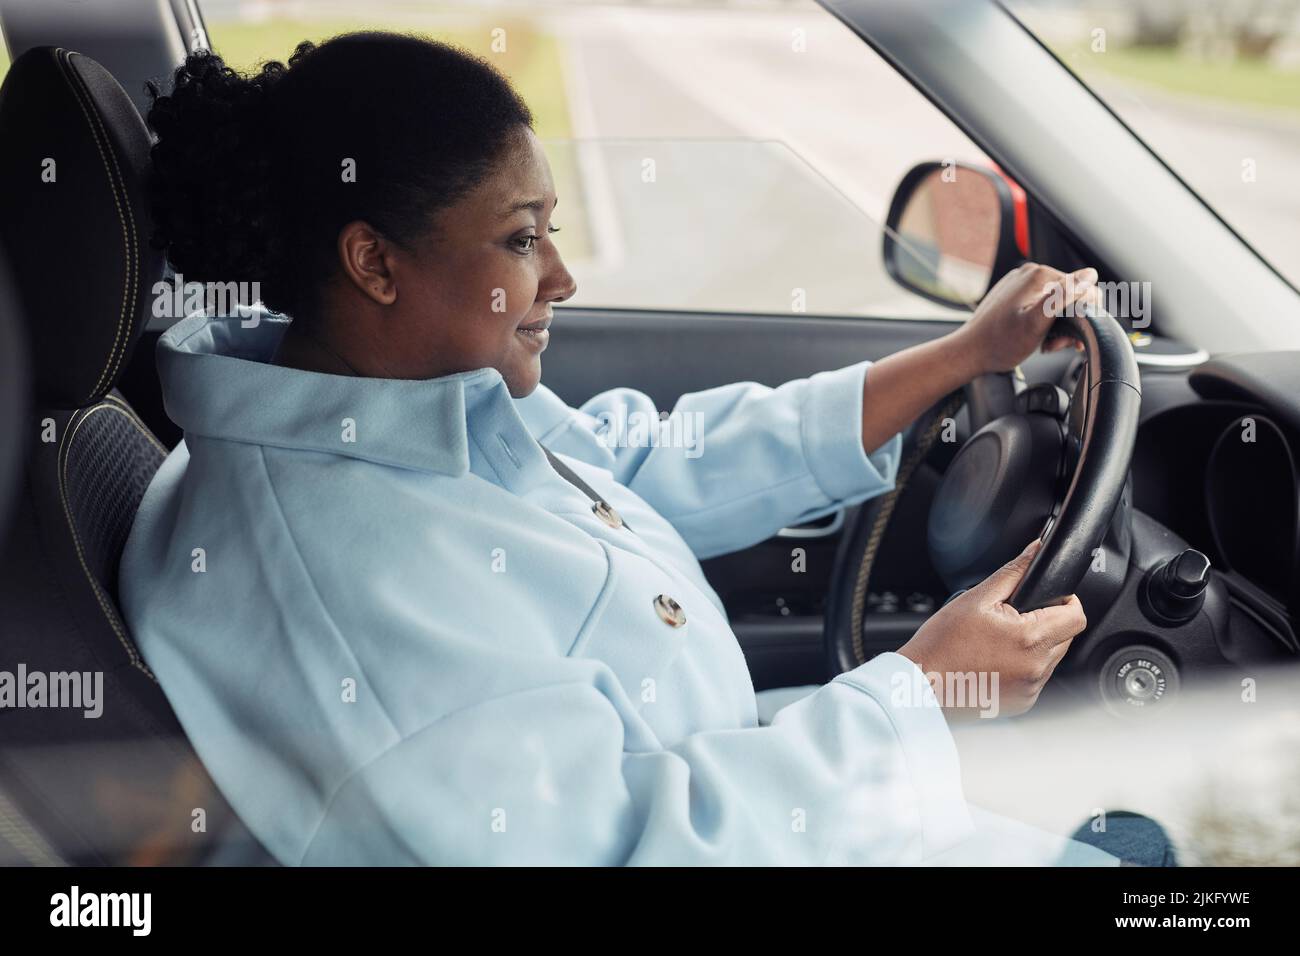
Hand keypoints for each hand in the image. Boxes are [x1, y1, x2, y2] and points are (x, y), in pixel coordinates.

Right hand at [896, 540, 1085, 718]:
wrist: (920, 686)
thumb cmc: (941, 645)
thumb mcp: (975, 598)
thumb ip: (1013, 572)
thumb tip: (1036, 551)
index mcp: (1030, 639)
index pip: (1076, 616)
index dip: (1065, 601)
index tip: (1046, 599)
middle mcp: (1036, 668)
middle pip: (1065, 636)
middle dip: (1046, 622)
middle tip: (1010, 620)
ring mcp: (1030, 689)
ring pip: (1050, 657)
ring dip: (1034, 645)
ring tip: (997, 642)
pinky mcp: (1022, 702)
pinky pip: (1035, 678)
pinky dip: (1022, 666)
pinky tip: (994, 661)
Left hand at [956, 262, 1098, 375]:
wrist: (969, 352)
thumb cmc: (1000, 343)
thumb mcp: (1037, 322)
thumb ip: (1064, 297)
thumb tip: (1090, 275)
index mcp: (1039, 274)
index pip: (1084, 288)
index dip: (1084, 315)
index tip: (1070, 339)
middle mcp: (1030, 273)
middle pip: (1071, 296)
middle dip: (1070, 322)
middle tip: (1055, 345)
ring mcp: (1021, 283)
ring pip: (1057, 302)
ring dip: (1058, 325)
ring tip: (1045, 343)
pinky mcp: (1015, 295)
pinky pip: (1041, 305)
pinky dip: (1045, 322)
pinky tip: (1036, 338)